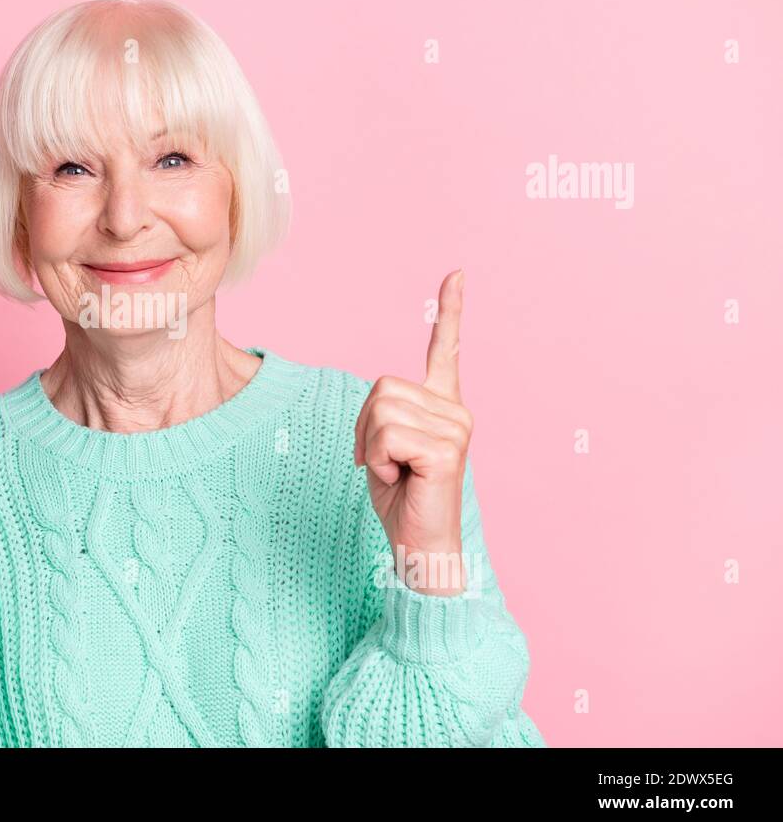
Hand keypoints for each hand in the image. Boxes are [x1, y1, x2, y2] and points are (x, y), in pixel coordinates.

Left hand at [354, 269, 472, 595]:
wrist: (422, 547)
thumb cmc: (402, 500)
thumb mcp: (382, 448)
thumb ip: (382, 416)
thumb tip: (378, 400)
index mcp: (442, 407)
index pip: (446, 350)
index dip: (450, 312)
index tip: (456, 274)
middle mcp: (455, 410)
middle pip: (380, 388)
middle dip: (364, 428)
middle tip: (383, 463)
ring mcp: (456, 427)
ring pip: (379, 410)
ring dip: (369, 446)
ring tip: (395, 472)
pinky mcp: (447, 448)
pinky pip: (385, 435)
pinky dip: (376, 460)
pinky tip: (400, 479)